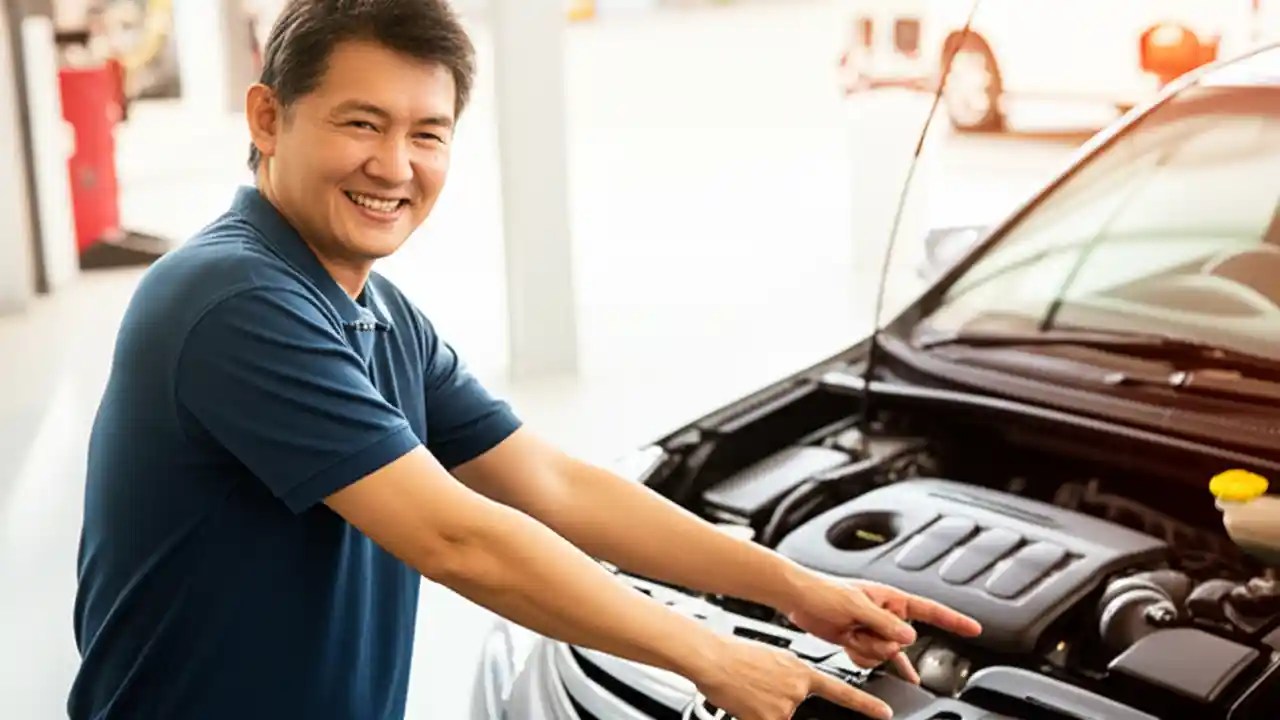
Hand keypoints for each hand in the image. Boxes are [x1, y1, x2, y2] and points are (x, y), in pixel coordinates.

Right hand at [694, 636, 892, 719]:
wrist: (715, 660)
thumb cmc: (738, 657)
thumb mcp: (774, 660)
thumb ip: (791, 678)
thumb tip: (796, 691)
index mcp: (802, 671)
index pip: (842, 691)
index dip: (866, 704)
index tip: (884, 713)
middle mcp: (798, 690)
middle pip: (798, 708)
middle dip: (780, 703)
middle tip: (760, 690)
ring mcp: (785, 706)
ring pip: (781, 716)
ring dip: (765, 709)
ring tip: (749, 692)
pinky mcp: (770, 719)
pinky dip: (755, 715)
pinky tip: (744, 702)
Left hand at [782, 573, 982, 682]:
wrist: (800, 600)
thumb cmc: (824, 591)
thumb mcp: (856, 606)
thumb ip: (884, 623)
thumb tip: (909, 637)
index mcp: (891, 599)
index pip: (930, 610)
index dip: (954, 620)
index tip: (974, 629)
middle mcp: (886, 615)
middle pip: (903, 643)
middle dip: (882, 642)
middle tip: (859, 627)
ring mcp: (874, 629)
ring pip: (887, 655)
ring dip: (867, 650)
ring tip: (850, 633)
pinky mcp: (861, 640)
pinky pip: (874, 660)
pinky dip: (870, 660)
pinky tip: (889, 668)